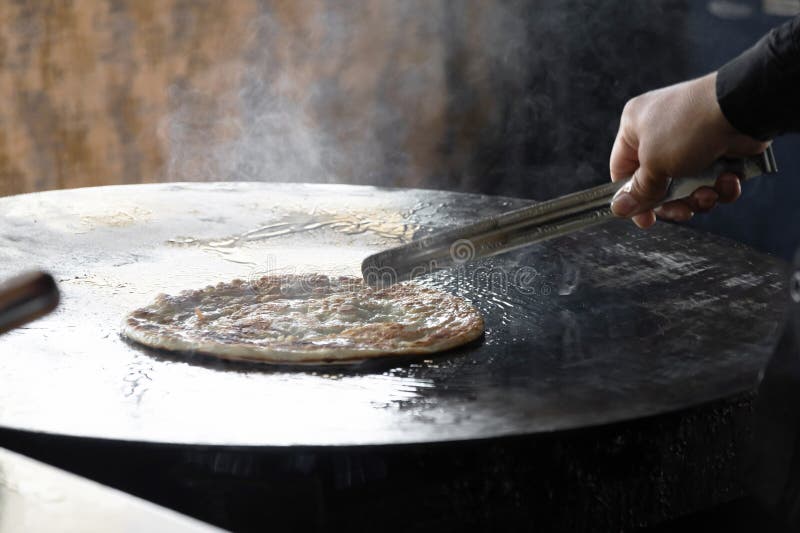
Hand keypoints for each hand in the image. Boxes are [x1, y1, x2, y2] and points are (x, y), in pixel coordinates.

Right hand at [609, 72, 769, 227]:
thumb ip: (637, 191)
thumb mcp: (654, 164)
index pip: (622, 170)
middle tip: (684, 211)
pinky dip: (721, 185)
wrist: (741, 109)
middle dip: (674, 201)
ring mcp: (690, 139)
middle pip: (658, 183)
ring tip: (710, 192)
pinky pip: (712, 177)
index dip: (631, 198)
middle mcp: (659, 131)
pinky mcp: (717, 146)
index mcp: (634, 127)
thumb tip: (618, 209)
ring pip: (688, 185)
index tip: (645, 219)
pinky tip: (728, 179)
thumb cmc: (688, 129)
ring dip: (700, 196)